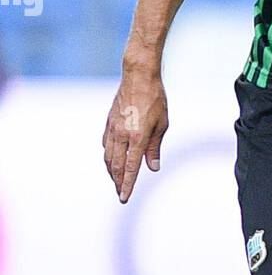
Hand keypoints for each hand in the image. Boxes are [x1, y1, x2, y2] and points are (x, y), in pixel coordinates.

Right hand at [102, 65, 167, 202]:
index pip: (130, 168)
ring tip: (116, 181)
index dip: (127, 184)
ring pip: (108, 156)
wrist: (138, 77)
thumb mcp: (161, 125)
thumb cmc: (155, 99)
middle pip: (116, 166)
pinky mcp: (109, 122)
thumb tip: (152, 167)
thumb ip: (154, 148)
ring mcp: (113, 128)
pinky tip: (112, 160)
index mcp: (137, 137)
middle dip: (118, 182)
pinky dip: (108, 156)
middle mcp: (122, 135)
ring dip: (111, 171)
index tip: (124, 197)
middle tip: (120, 194)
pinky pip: (106, 144)